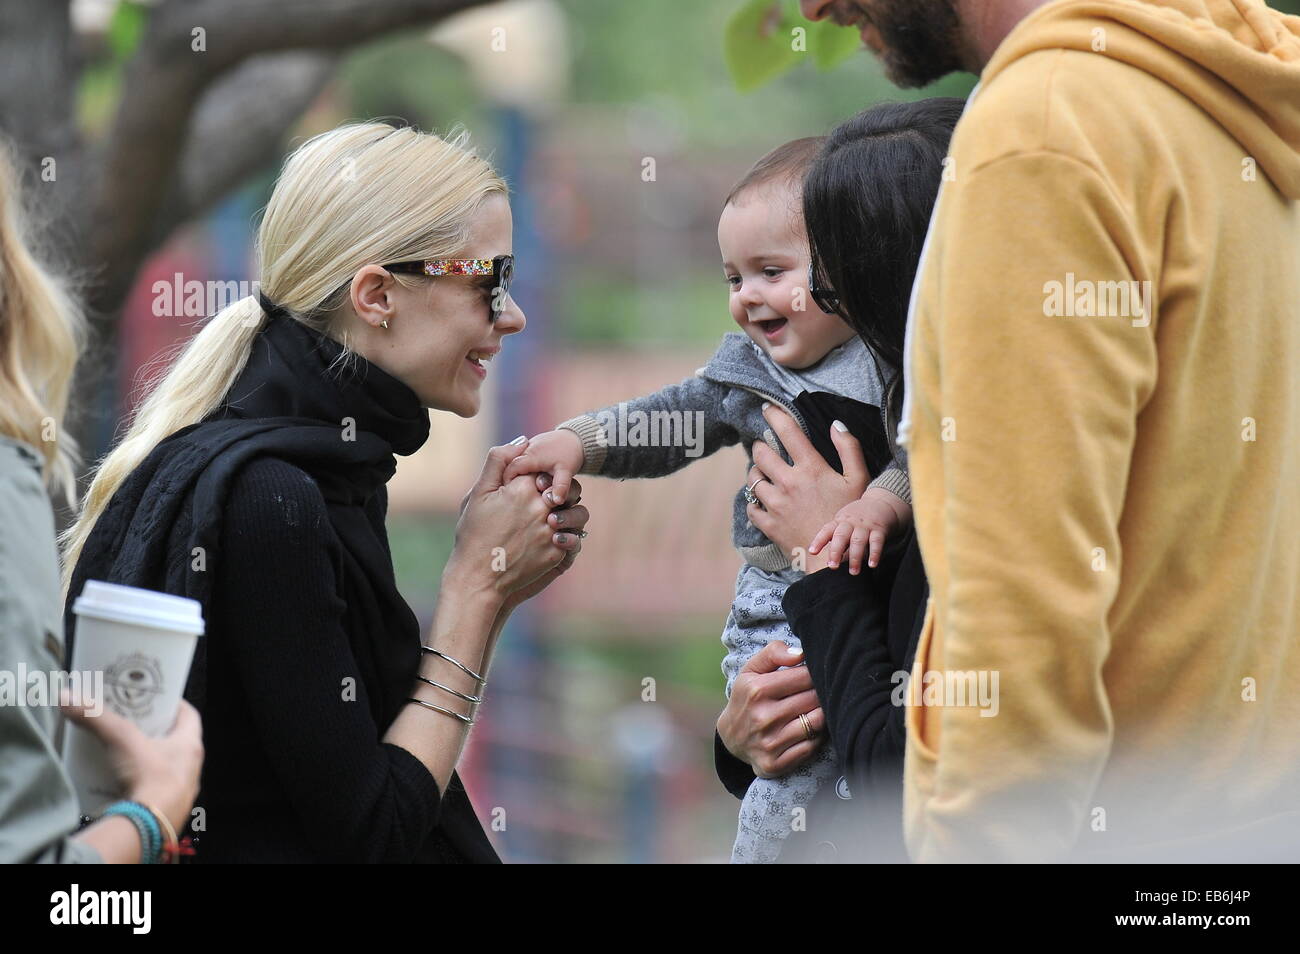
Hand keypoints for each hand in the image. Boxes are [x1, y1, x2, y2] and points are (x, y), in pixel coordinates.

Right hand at [61, 694, 203, 834]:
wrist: (149, 825)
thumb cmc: (149, 776)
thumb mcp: (122, 740)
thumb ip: (96, 717)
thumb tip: (68, 697)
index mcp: (191, 745)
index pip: (189, 716)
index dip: (173, 705)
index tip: (155, 699)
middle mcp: (191, 767)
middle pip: (175, 741)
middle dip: (154, 731)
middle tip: (132, 722)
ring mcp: (182, 789)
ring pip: (164, 766)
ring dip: (145, 758)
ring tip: (122, 749)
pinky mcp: (167, 808)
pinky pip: (153, 789)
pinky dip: (138, 782)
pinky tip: (119, 780)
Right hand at [447, 441, 584, 600]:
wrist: (478, 577)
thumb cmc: (474, 533)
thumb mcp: (478, 493)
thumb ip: (498, 461)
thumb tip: (522, 441)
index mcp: (522, 488)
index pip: (547, 471)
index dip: (541, 478)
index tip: (532, 488)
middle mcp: (541, 507)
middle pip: (568, 489)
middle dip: (561, 494)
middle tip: (548, 503)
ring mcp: (551, 531)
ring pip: (578, 512)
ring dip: (571, 514)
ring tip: (554, 520)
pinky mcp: (557, 552)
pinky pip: (573, 537)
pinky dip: (566, 537)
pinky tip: (551, 539)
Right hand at [717, 641, 825, 777]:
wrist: (731, 736)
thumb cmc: (748, 696)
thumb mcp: (752, 670)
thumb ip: (774, 652)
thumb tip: (801, 654)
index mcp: (757, 690)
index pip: (805, 676)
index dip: (814, 673)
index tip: (812, 675)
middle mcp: (762, 717)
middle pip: (813, 698)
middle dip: (819, 693)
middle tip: (816, 692)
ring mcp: (769, 743)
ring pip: (816, 722)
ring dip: (821, 714)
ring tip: (813, 709)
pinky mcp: (774, 763)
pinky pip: (811, 746)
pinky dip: (815, 736)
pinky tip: (808, 729)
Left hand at [745, 405, 869, 567]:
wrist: (835, 557)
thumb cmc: (848, 516)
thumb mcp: (858, 479)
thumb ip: (848, 448)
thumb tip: (836, 424)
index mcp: (811, 468)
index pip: (787, 432)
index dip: (774, 415)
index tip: (766, 408)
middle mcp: (789, 482)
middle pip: (761, 453)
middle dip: (760, 446)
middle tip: (764, 447)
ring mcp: (776, 503)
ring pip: (753, 478)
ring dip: (756, 472)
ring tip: (763, 473)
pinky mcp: (768, 523)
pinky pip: (750, 505)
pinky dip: (754, 500)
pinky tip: (762, 499)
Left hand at [809, 486, 912, 573]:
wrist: (881, 502)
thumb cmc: (858, 518)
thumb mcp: (844, 523)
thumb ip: (836, 540)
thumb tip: (828, 562)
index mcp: (839, 522)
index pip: (826, 530)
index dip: (819, 541)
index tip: (812, 552)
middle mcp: (851, 523)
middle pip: (841, 536)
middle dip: (835, 551)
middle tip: (832, 566)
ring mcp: (865, 526)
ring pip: (858, 541)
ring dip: (855, 557)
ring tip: (853, 572)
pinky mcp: (879, 530)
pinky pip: (876, 542)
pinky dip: (875, 554)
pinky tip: (872, 565)